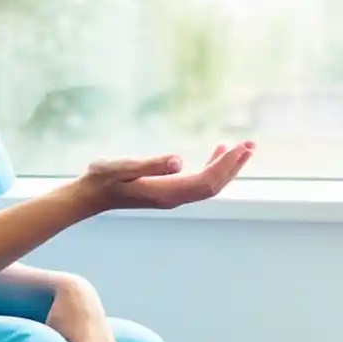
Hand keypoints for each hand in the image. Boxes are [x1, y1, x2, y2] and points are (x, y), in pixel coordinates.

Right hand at [75, 141, 256, 213]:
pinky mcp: (169, 190)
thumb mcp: (121, 167)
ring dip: (227, 166)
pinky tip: (218, 151)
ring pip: (210, 184)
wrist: (90, 195)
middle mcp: (175, 197)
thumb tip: (179, 161)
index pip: (206, 181)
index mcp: (167, 192)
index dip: (225, 166)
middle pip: (214, 185)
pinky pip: (200, 180)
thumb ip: (150, 164)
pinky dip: (213, 166)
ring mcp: (173, 195)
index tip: (240, 147)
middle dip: (234, 166)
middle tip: (252, 144)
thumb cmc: (103, 178)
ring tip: (244, 148)